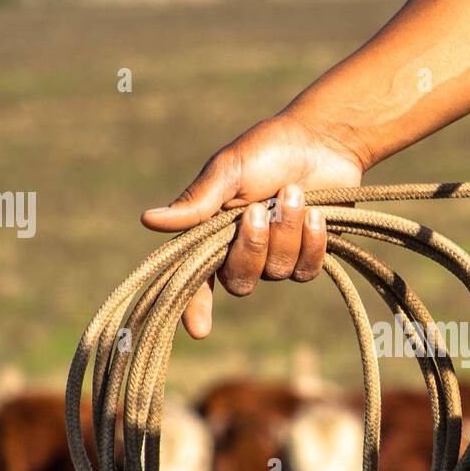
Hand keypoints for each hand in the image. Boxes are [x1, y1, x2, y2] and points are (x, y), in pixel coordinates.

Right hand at [141, 112, 365, 337]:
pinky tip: (317, 213)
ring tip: (294, 192)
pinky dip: (312, 241)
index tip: (199, 329)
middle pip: (239, 281)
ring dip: (287, 232)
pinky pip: (307, 270)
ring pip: (277, 272)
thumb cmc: (268, 150)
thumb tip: (148, 221)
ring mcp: (274, 257)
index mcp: (211, 232)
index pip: (197, 279)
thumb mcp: (229, 170)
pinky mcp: (307, 256)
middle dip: (252, 247)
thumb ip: (198, 202)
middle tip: (261, 208)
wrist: (321, 140)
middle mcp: (239, 250)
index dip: (195, 307)